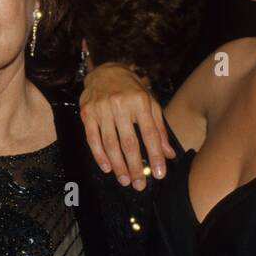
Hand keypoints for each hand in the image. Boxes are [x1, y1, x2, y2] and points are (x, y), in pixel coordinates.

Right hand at [80, 62, 174, 188]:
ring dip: (118, 165)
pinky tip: (107, 168)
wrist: (105, 70)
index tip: (159, 174)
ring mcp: (101, 109)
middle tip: (139, 184)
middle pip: (129, 142)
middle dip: (135, 166)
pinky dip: (99, 155)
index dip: (155, 155)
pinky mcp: (87, 113)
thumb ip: (159, 129)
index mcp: (140, 102)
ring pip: (110, 143)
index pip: (150, 134)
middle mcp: (120, 105)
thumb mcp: (150, 104)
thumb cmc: (131, 89)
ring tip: (125, 180)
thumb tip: (168, 154)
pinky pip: (92, 139)